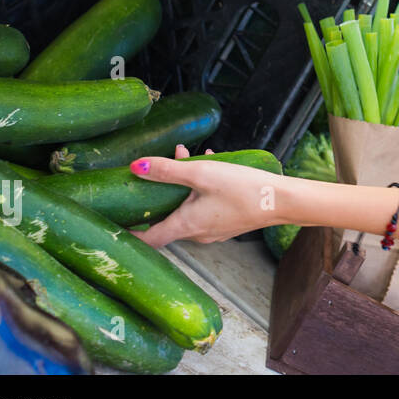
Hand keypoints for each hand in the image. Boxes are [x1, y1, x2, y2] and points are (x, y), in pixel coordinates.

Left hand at [130, 144, 283, 247]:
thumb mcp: (202, 173)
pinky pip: (204, 208)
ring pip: (187, 210)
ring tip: (186, 158)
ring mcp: (213, 231)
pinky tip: (210, 165)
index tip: (116, 222)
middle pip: (167, 220)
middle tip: (155, 172)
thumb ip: (168, 170)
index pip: (148, 239)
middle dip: (158, 196)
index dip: (129, 233)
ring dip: (181, 187)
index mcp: (185, 226)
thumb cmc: (242, 189)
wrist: (282, 201)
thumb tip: (135, 167)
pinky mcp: (227, 223)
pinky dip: (199, 191)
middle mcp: (196, 234)